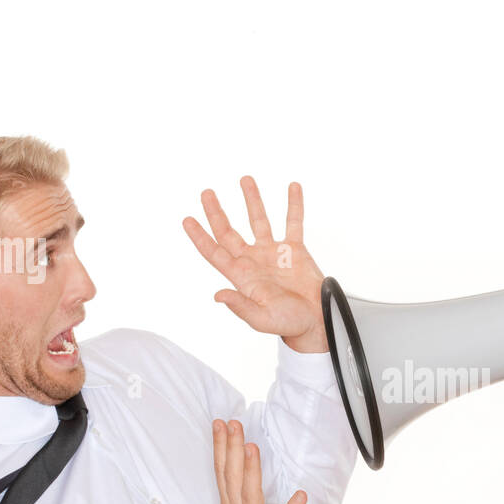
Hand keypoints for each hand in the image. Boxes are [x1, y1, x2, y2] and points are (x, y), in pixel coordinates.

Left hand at [183, 177, 328, 352]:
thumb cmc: (288, 323)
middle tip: (206, 193)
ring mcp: (274, 252)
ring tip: (245, 180)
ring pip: (259, 220)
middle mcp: (254, 260)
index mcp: (242, 276)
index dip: (200, 236)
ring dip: (252, 200)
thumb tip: (218, 295)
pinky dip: (293, 205)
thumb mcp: (261, 318)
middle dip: (216, 212)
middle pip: (229, 231)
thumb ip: (240, 306)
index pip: (215, 252)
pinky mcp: (295, 249)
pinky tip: (293, 187)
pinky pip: (294, 222)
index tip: (187, 219)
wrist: (316, 321)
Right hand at [212, 418, 308, 503]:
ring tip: (252, 447)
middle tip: (232, 422)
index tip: (220, 424)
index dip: (222, 449)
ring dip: (251, 472)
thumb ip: (244, 502)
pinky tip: (299, 497)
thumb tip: (247, 477)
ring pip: (251, 497)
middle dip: (231, 450)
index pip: (224, 475)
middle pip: (232, 479)